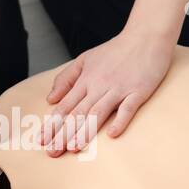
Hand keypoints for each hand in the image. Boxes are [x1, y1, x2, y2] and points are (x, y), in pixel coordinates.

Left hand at [41, 30, 173, 155]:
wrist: (146, 36)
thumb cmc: (116, 50)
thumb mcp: (85, 58)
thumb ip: (67, 78)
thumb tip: (51, 99)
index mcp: (86, 79)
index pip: (65, 106)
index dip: (52, 124)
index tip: (42, 141)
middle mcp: (99, 85)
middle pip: (78, 113)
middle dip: (63, 133)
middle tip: (53, 151)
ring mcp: (119, 89)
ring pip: (98, 112)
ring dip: (85, 130)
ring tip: (74, 147)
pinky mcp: (138, 91)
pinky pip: (128, 108)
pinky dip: (120, 121)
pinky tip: (112, 135)